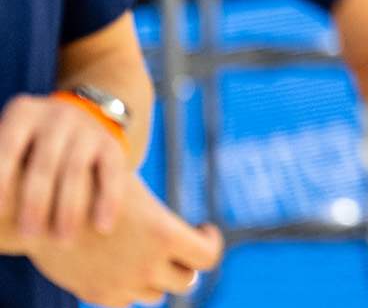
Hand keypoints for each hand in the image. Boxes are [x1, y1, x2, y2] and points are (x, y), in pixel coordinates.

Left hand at [0, 93, 128, 241]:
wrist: (79, 122)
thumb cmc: (27, 151)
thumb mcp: (11, 147)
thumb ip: (0, 170)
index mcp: (22, 115)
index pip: (9, 149)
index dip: (3, 183)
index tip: (0, 213)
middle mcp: (56, 117)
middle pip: (44, 164)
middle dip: (37, 203)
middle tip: (30, 236)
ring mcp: (87, 129)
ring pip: (77, 170)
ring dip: (70, 207)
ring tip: (63, 240)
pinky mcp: (112, 144)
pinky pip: (112, 173)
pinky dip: (109, 200)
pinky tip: (103, 227)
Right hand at [23, 172, 220, 306]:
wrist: (40, 210)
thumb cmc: (90, 187)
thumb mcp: (136, 194)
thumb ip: (162, 218)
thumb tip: (191, 229)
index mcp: (163, 234)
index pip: (208, 256)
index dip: (211, 243)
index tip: (203, 230)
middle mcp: (147, 265)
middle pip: (187, 279)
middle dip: (186, 262)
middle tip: (179, 245)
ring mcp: (122, 285)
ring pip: (157, 293)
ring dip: (159, 277)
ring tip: (150, 254)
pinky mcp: (98, 296)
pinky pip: (128, 300)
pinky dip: (132, 287)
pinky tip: (125, 264)